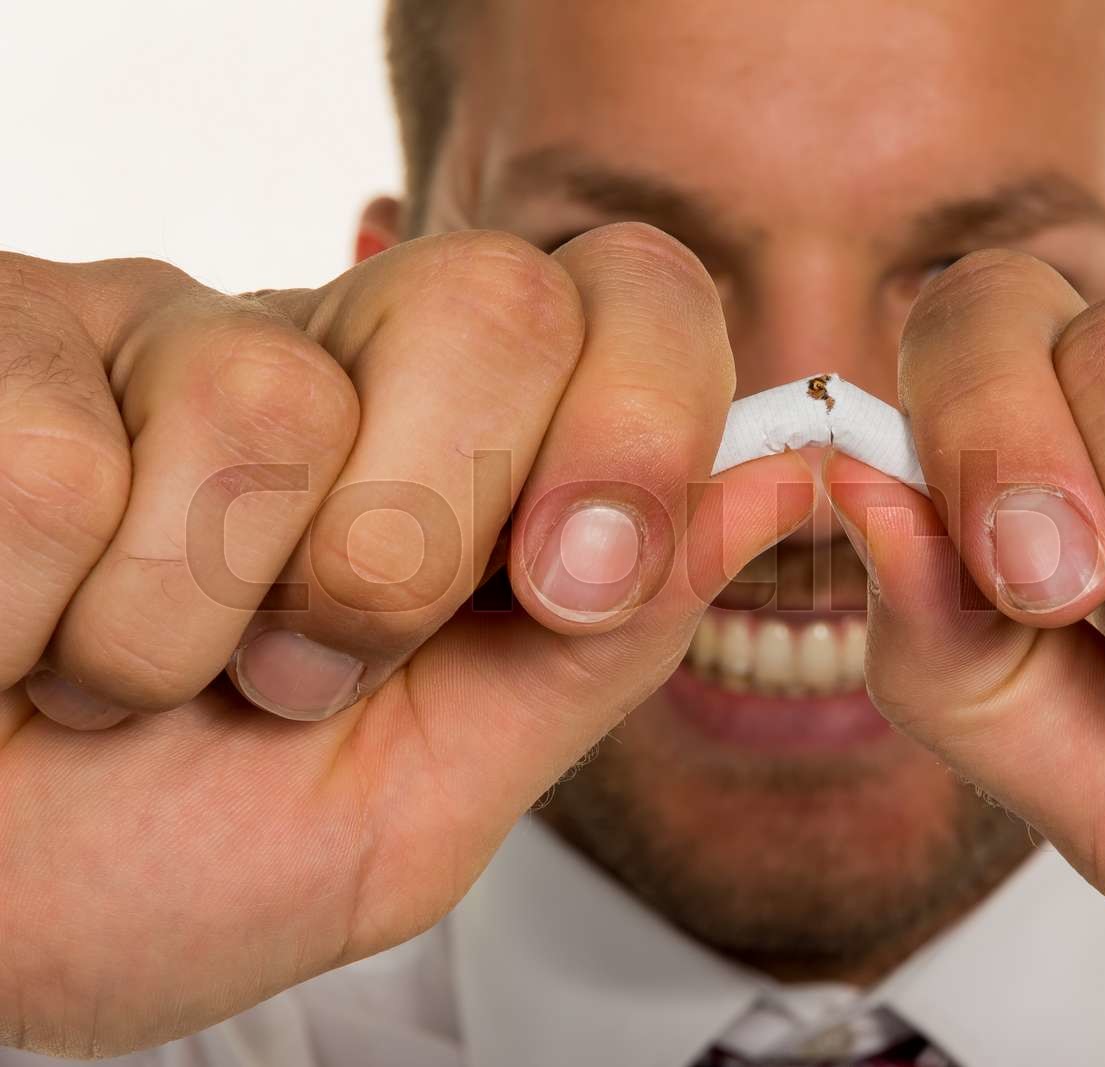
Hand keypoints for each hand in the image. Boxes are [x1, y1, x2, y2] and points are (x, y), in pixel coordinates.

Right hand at [0, 224, 810, 1055]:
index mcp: (465, 458)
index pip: (633, 301)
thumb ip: (604, 640)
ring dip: (199, 622)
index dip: (638, 425)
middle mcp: (334, 363)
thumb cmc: (165, 866)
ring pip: (269, 399)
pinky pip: (63, 455)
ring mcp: (163, 334)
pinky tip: (16, 638)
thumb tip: (787, 480)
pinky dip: (36, 621)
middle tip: (305, 672)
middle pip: (496, 306)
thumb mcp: (431, 793)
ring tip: (135, 680)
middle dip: (412, 547)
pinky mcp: (5, 341)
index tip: (563, 583)